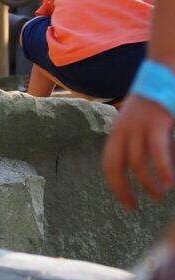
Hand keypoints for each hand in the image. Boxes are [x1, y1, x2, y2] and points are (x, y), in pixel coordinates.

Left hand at [102, 95, 174, 209]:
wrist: (166, 72)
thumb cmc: (159, 103)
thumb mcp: (148, 128)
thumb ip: (150, 150)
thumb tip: (158, 176)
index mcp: (118, 132)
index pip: (109, 165)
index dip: (116, 186)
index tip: (128, 204)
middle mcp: (123, 130)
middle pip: (115, 166)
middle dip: (123, 190)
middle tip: (135, 207)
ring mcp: (139, 126)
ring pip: (137, 162)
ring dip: (148, 184)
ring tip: (159, 197)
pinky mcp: (157, 122)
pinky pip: (156, 150)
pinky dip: (161, 168)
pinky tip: (170, 183)